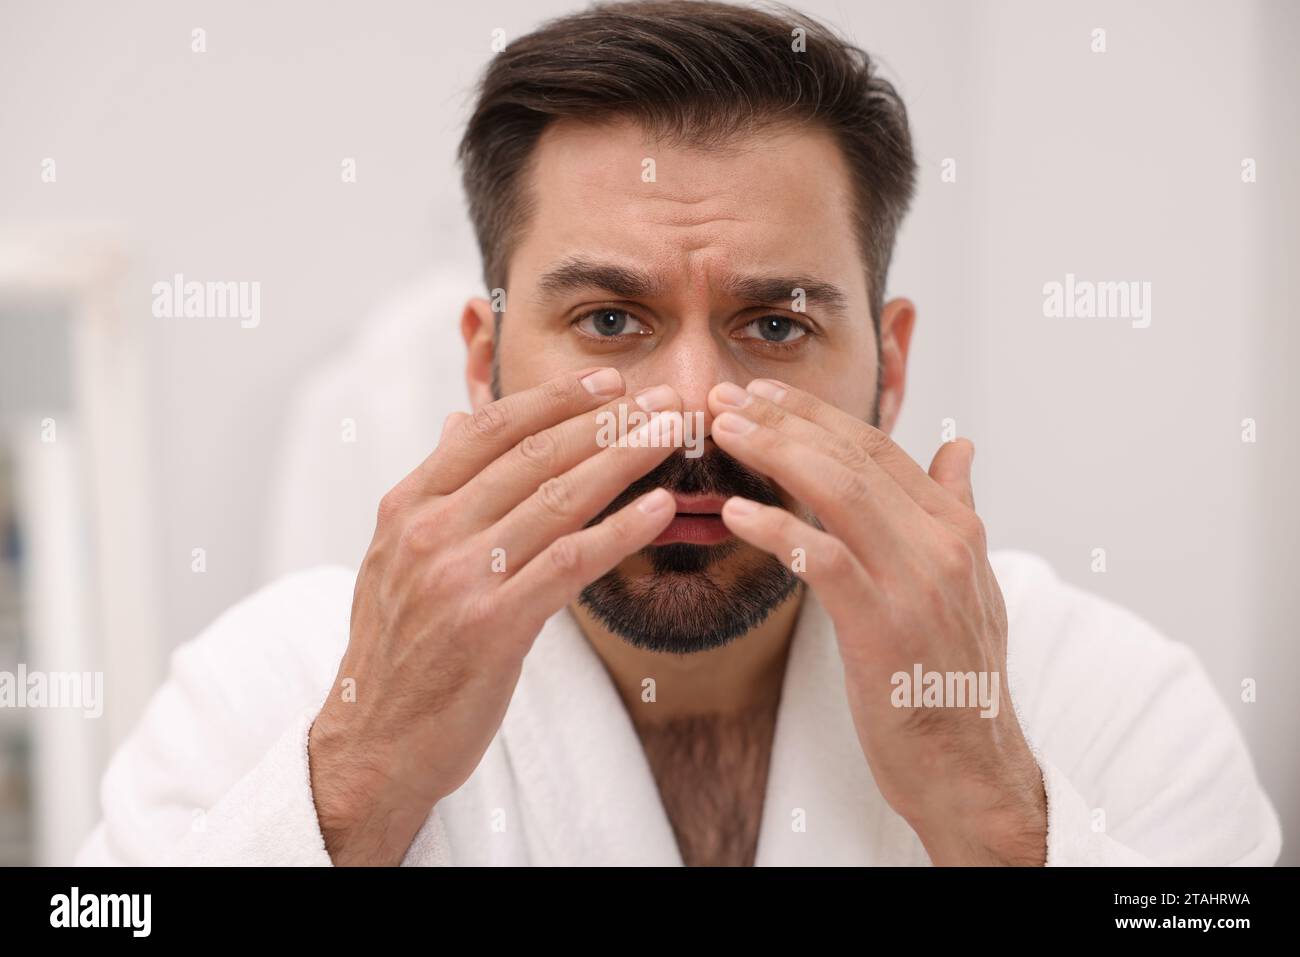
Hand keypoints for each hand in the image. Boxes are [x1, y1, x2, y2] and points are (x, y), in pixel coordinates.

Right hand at [309, 368, 682, 864]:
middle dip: (607, 419)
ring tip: (675, 436)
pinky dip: (620, 531)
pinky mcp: (491, 626)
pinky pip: (569, 564)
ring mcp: (459, 577)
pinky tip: (660, 509)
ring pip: (557, 498)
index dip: (554, 398)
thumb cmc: (396, 651)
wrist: (371, 744)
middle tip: (665, 398)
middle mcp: (429, 531)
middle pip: (533, 454)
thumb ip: (435, 487)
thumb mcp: (393, 557)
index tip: (608, 380)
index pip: (488, 428)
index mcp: (407, 506)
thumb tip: (455, 421)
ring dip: (625, 460)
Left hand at [707, 379, 1046, 865]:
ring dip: (774, 454)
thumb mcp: (970, 583)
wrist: (971, 768)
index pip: (878, 447)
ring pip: (841, 493)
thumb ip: (956, 509)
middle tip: (726, 395)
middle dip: (784, 420)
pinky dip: (779, 531)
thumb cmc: (954, 678)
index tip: (762, 394)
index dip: (815, 415)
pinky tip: (736, 512)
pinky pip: (826, 562)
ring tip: (722, 430)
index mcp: (956, 528)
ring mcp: (917, 584)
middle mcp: (942, 544)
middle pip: (853, 458)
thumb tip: (959, 447)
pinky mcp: (885, 629)